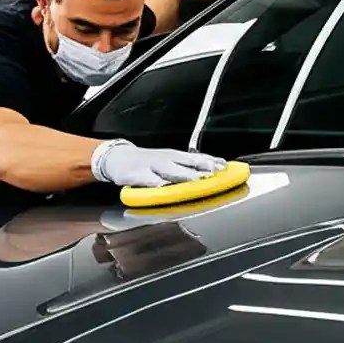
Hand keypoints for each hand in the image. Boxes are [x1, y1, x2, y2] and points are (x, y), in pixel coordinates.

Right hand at [90, 140, 225, 187]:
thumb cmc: (149, 161)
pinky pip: (146, 179)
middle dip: (199, 167)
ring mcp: (150, 166)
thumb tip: (217, 167)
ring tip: (193, 179)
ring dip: (182, 174)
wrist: (119, 157)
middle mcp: (165, 159)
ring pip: (168, 170)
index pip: (195, 158)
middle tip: (212, 172)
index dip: (209, 161)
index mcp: (175, 156)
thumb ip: (190, 165)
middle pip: (185, 162)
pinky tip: (162, 186)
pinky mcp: (136, 174)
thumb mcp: (171, 161)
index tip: (224, 166)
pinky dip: (154, 182)